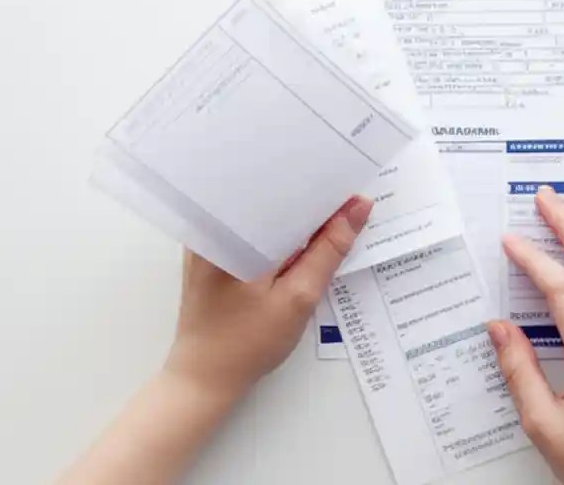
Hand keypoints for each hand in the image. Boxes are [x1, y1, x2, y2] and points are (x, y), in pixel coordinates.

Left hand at [163, 195, 372, 401]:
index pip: (279, 188)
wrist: (203, 380)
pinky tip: (306, 241)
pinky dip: (282, 235)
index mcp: (227, 229)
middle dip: (311, 199)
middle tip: (352, 200)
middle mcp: (212, 226)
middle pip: (271, 198)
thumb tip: (359, 207)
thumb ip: (329, 251)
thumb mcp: (298, 297)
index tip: (353, 184)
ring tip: (335, 214)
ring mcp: (211, 241)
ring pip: (265, 215)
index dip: (318, 185)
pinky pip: (255, 232)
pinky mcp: (215, 256)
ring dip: (298, 218)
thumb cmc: (247, 343)